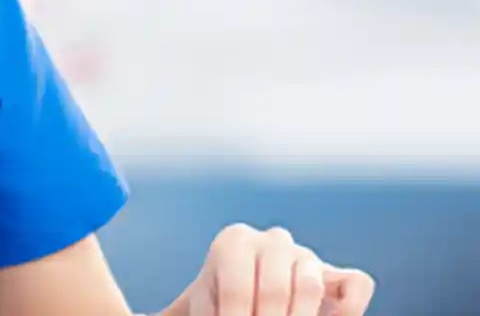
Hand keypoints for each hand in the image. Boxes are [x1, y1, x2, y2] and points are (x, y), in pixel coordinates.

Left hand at [162, 223, 374, 315]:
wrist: (243, 300)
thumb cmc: (220, 307)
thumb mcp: (201, 308)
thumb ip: (192, 311)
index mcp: (233, 241)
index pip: (234, 286)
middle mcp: (273, 239)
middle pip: (273, 288)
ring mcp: (308, 254)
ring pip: (312, 285)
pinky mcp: (340, 274)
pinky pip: (357, 284)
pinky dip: (349, 310)